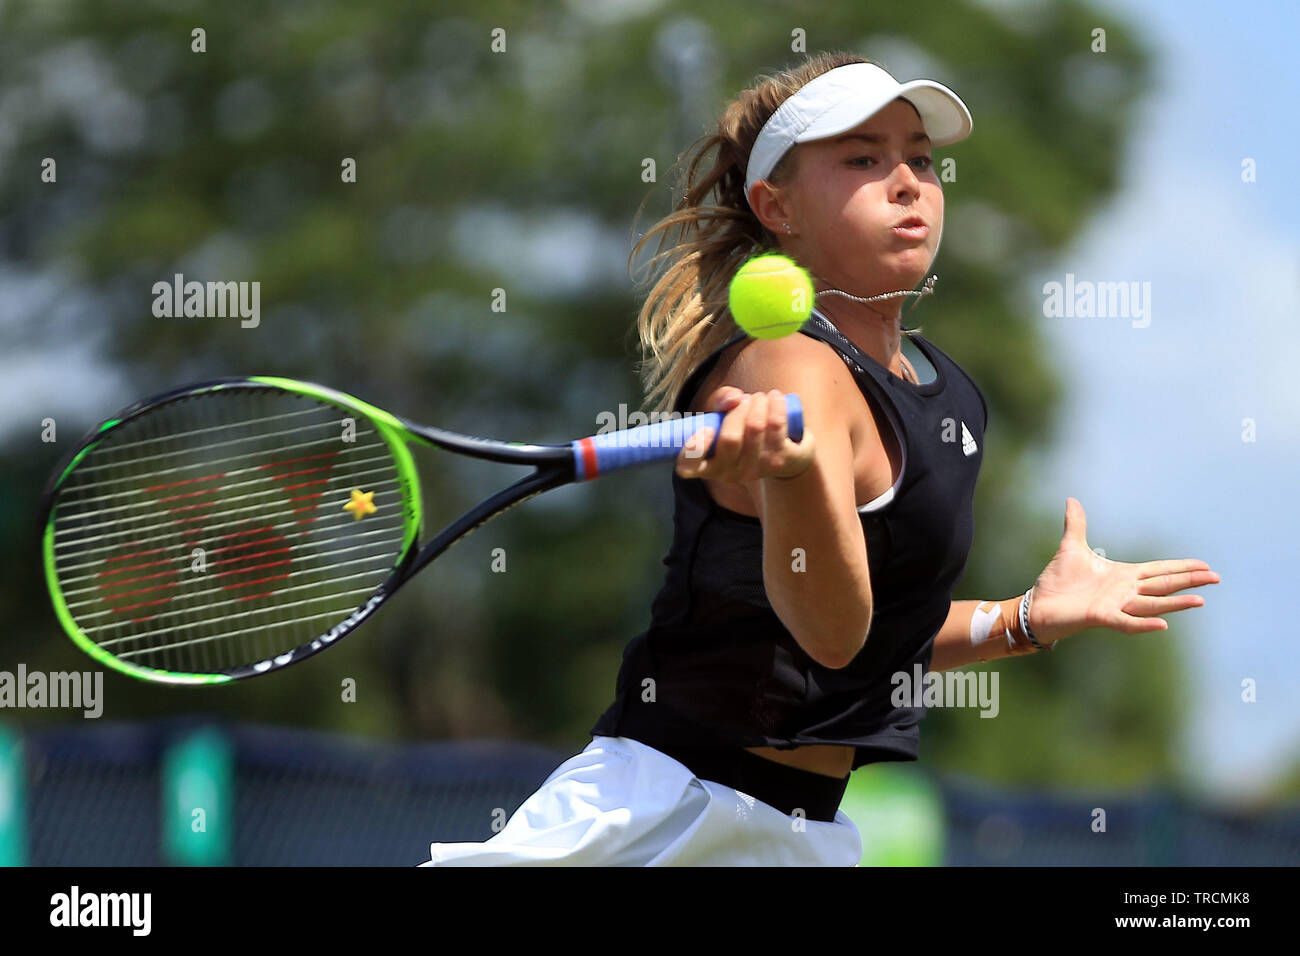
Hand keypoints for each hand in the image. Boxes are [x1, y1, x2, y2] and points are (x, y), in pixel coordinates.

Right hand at [675, 386, 814, 481]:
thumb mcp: (722, 415)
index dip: (695, 449)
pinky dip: (776, 406)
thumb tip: (734, 399)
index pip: (688, 467)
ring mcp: (753, 471)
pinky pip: (776, 427)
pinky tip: (775, 397)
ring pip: (754, 429)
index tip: (707, 428)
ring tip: (759, 398)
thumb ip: (720, 401)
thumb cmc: (741, 430)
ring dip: (757, 403)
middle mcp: (727, 474)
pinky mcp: (777, 462)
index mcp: (705, 466)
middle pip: (730, 440)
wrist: (782, 450)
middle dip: (737, 410)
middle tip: (744, 399)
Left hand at [1028, 498, 1220, 645]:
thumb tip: (1072, 499)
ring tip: (1200, 600)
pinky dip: (1144, 624)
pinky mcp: (1100, 617)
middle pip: (1163, 585)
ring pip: (1152, 604)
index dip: (1181, 567)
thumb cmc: (1057, 582)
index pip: (1159, 570)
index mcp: (1123, 575)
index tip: (1205, 565)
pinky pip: (1127, 622)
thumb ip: (1076, 524)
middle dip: (1189, 581)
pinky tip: (1164, 625)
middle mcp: (1124, 591)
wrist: (1037, 605)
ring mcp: (1115, 605)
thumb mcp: (1070, 547)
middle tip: (1216, 578)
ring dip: (1175, 603)